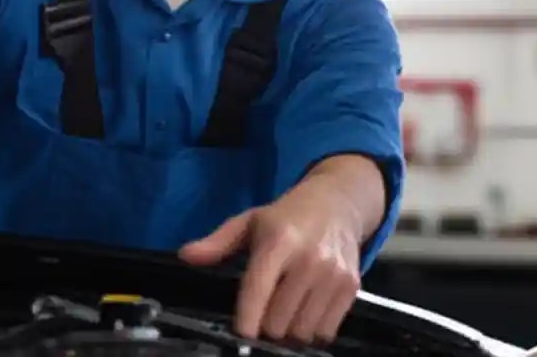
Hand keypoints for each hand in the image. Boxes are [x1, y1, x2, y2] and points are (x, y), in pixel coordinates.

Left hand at [178, 185, 361, 344]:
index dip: (246, 320)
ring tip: (287, 309)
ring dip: (290, 329)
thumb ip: (217, 242)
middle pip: (277, 322)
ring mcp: (333, 274)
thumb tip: (186, 256)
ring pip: (301, 331)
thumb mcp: (250, 221)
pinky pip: (326, 331)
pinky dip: (313, 329)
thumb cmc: (288, 217)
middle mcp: (309, 259)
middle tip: (266, 310)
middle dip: (266, 325)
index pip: (258, 291)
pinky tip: (307, 309)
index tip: (241, 332)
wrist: (339, 203)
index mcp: (279, 241)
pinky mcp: (351, 287)